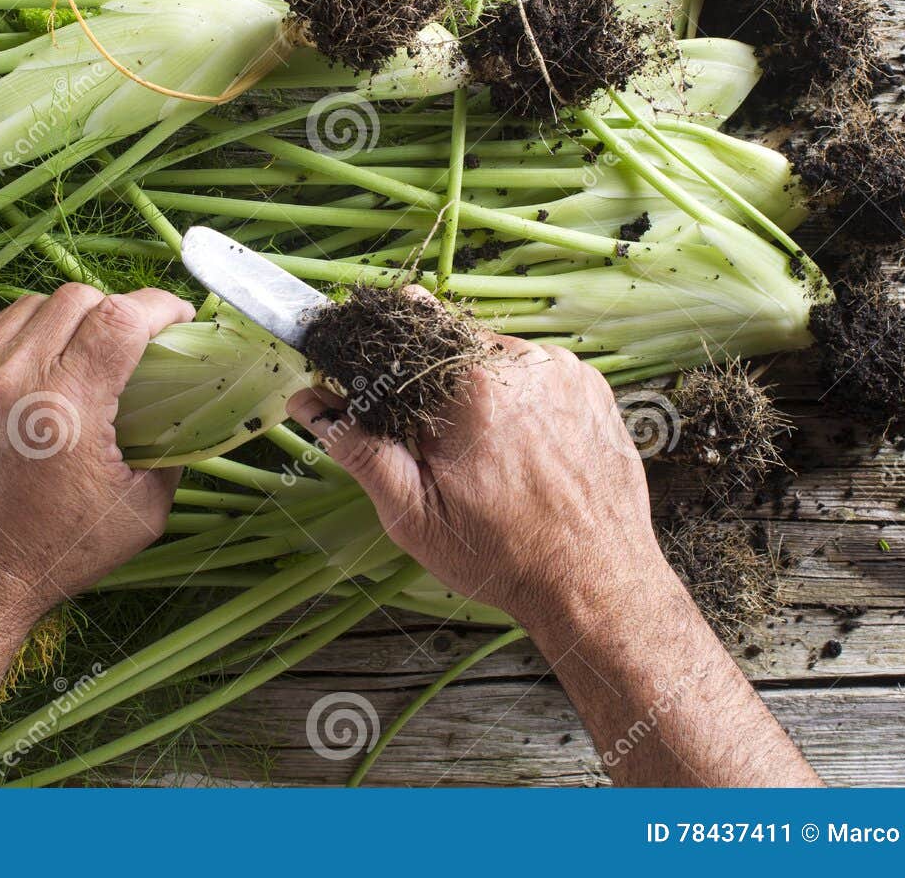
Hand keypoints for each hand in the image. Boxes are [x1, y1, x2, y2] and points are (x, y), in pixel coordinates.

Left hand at [0, 284, 194, 633]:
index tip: (175, 319)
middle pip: (76, 300)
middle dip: (112, 313)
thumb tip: (189, 409)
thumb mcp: (139, 514)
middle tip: (124, 345)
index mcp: (67, 407)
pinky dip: (3, 331)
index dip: (160, 306)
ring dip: (58, 323)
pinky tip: (16, 362)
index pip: (122, 317)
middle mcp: (10, 381)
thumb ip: (172, 453)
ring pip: (25, 308)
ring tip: (69, 359)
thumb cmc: (49, 556)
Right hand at [286, 318, 661, 628]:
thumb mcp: (413, 512)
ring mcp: (566, 372)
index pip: (412, 321)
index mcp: (471, 384)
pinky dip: (521, 400)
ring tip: (484, 455)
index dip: (386, 346)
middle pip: (454, 343)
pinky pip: (538, 375)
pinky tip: (521, 450)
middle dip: (434, 383)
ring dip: (479, 391)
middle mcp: (524, 362)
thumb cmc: (504, 556)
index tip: (378, 376)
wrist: (597, 584)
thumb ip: (359, 448)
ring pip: (497, 358)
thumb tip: (307, 402)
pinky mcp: (593, 387)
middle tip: (438, 445)